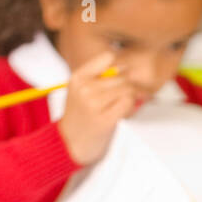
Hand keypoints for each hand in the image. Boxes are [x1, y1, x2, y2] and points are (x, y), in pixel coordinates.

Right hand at [58, 50, 138, 165]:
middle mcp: (85, 88)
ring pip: (127, 89)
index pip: (108, 57)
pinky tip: (123, 113)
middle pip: (121, 76)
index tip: (124, 77)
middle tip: (130, 97)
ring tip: (123, 106)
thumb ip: (99, 77)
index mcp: (78, 77)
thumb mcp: (80, 91)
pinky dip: (131, 106)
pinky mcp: (105, 119)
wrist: (70, 144)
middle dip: (130, 86)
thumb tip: (126, 68)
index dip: (120, 67)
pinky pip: (128, 103)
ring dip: (131, 97)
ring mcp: (94, 104)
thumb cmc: (80, 118)